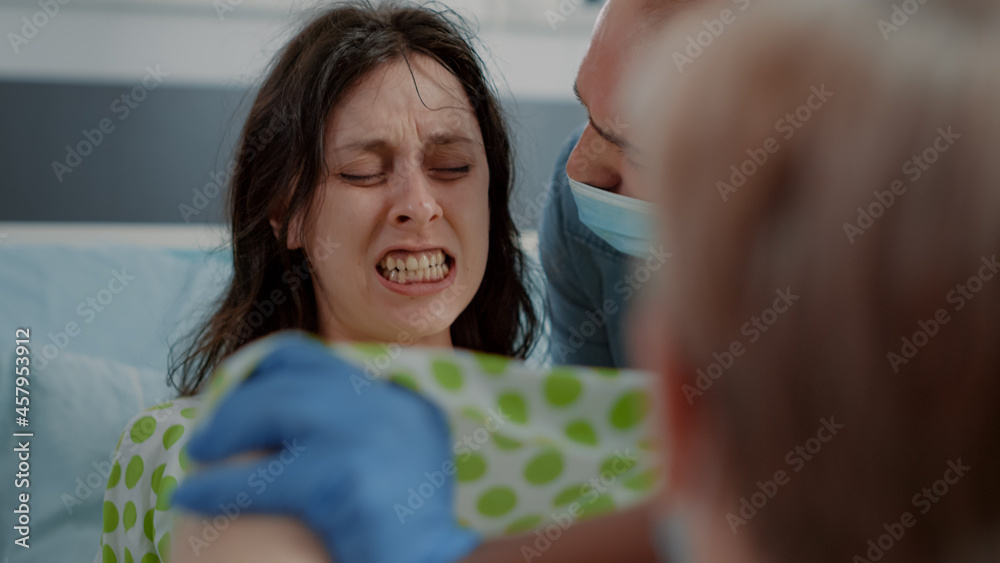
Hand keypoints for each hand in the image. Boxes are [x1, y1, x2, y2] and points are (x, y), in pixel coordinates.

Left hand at [170, 333, 479, 562]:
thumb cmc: (401, 533)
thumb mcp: (396, 460)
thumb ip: (358, 427)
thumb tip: (281, 412)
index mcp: (400, 400)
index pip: (312, 359)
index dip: (263, 375)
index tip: (235, 400)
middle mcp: (390, 406)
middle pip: (290, 379)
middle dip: (237, 404)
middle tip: (207, 438)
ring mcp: (369, 436)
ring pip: (274, 409)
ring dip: (225, 430)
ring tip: (198, 455)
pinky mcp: (344, 478)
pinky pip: (262, 477)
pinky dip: (219, 486)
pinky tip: (195, 496)